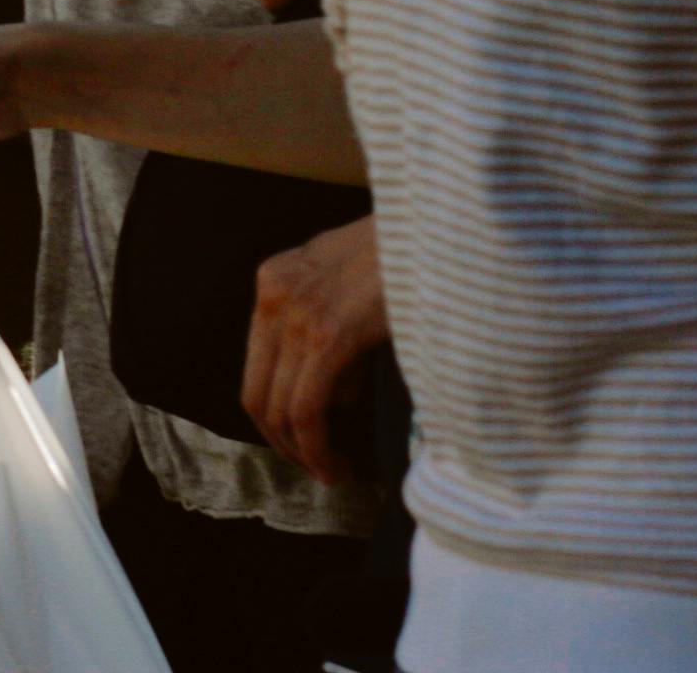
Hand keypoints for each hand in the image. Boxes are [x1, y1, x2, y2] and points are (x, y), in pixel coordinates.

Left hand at [242, 214, 388, 479]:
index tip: (304, 445)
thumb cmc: (410, 255)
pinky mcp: (327, 335)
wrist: (440, 223)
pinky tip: (340, 466)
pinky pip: (306, 407)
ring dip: (304, 452)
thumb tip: (336, 395)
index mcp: (273, 279)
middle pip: (256, 391)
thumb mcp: (351, 283)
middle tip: (318, 470)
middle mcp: (272, 295)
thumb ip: (331, 329)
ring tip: (334, 473)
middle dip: (283, 442)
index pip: (256, 364)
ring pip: (278, 407)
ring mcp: (295, 313)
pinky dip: (317, 447)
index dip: (275, 415)